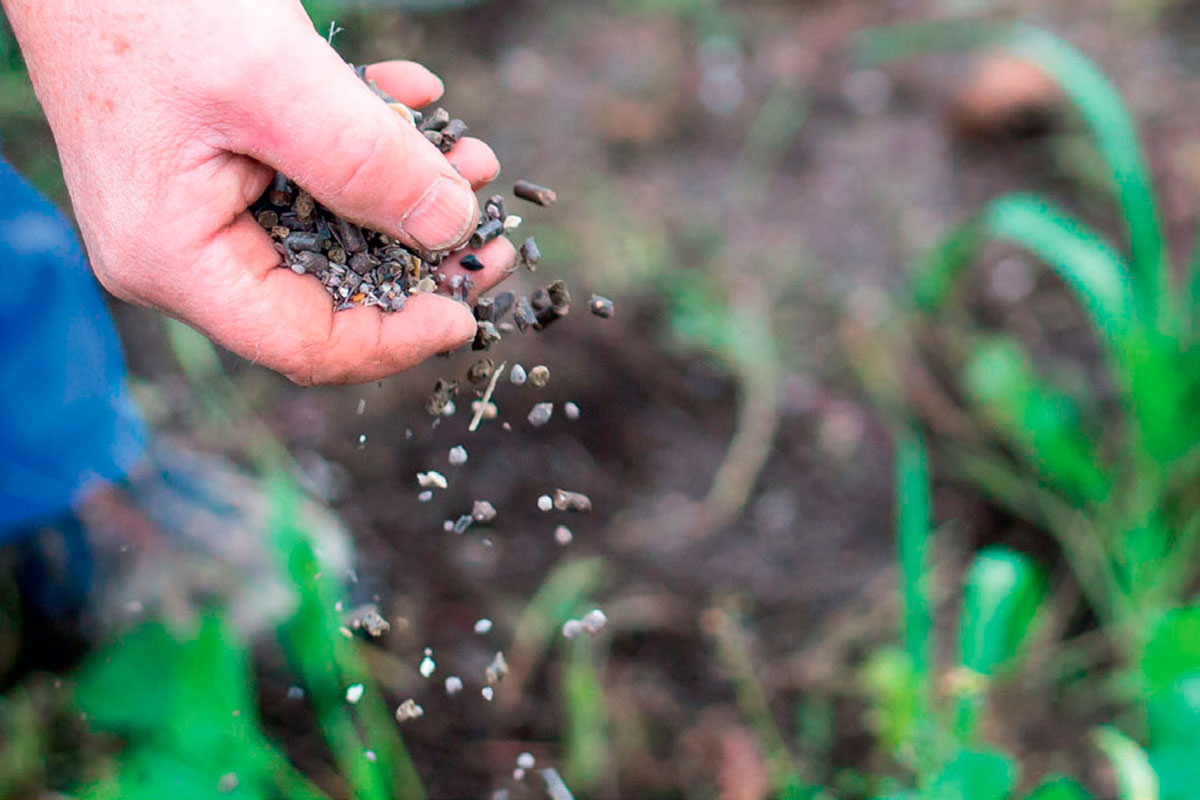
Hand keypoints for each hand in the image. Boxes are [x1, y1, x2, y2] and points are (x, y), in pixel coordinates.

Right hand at [3, 0, 515, 383]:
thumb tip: (454, 228)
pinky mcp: (221, 167)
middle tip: (495, 237)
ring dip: (408, 195)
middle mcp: (186, 253)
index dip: (397, 337)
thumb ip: (368, 161)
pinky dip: (368, 145)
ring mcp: (201, 210)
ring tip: (471, 158)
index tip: (468, 307)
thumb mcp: (274, 82)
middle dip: (419, 261)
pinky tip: (411, 95)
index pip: (304, 342)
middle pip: (326, 295)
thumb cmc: (149, 1)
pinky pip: (312, 180)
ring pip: (332, 233)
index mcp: (176, 260)